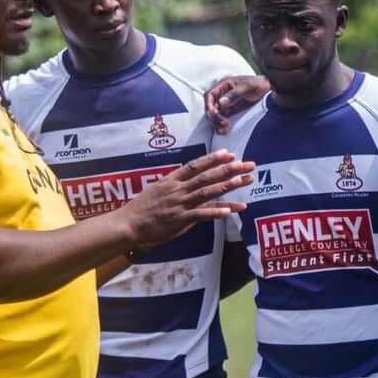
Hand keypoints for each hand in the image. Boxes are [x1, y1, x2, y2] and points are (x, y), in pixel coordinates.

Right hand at [117, 150, 253, 247]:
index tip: (230, 154)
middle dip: (230, 169)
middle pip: (208, 176)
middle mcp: (178, 189)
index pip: (196, 165)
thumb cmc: (142, 207)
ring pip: (207, 192)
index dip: (213, 159)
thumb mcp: (157, 189)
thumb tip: (189, 179)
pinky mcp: (180, 220)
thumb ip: (175, 184)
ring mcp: (180, 203)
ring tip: (244, 180)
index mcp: (172, 180)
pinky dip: (215, 212)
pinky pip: (201, 214)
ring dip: (227, 186)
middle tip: (249, 165)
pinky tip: (230, 210)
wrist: (128, 224)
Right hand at [205, 75, 270, 132]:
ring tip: (224, 128)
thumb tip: (221, 103)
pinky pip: (221, 118)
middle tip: (223, 123)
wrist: (268, 88)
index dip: (209, 105)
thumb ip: (233, 94)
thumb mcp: (247, 86)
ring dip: (216, 122)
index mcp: (223, 85)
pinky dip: (220, 125)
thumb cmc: (257, 83)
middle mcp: (222, 94)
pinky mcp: (230, 110)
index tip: (214, 113)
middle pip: (210, 107)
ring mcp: (225, 103)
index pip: (209, 95)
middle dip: (214, 116)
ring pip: (214, 114)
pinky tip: (224, 130)